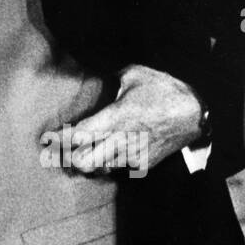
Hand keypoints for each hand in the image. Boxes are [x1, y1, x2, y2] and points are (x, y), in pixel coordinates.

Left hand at [44, 64, 202, 177]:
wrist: (196, 111)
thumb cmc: (165, 88)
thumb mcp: (133, 74)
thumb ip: (110, 79)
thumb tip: (95, 75)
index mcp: (116, 117)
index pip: (78, 135)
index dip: (59, 139)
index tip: (47, 137)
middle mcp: (122, 140)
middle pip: (83, 162)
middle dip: (69, 157)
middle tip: (60, 149)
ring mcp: (134, 154)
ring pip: (99, 169)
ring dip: (88, 161)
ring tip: (80, 151)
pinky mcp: (145, 163)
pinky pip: (118, 169)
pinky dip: (108, 163)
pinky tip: (106, 153)